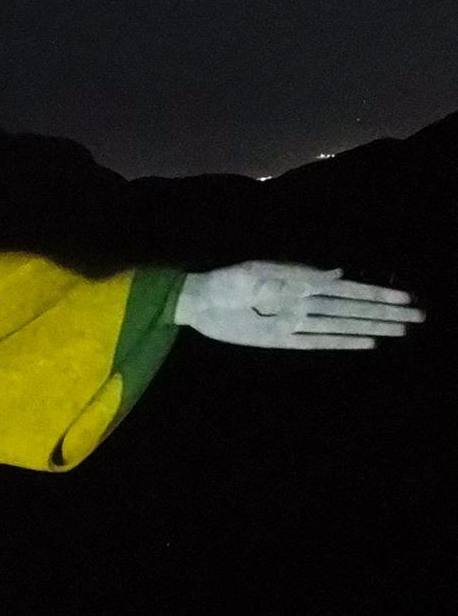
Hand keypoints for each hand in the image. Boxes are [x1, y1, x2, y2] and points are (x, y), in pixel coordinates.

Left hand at [175, 262, 423, 349]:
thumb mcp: (257, 271)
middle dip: (384, 312)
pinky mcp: (281, 339)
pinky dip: (342, 343)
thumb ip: (296, 274)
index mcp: (302, 281)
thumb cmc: (226, 280)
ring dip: (371, 328)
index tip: (405, 299)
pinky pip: (317, 342)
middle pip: (352, 309)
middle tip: (418, 317)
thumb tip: (335, 273)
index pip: (348, 289)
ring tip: (402, 330)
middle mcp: (305, 302)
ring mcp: (295, 321)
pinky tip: (367, 344)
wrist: (198, 299)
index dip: (377, 294)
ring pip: (341, 325)